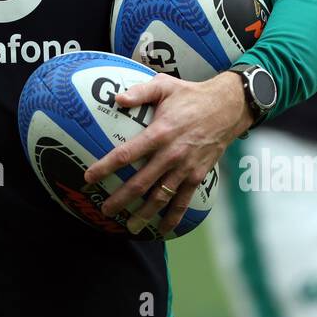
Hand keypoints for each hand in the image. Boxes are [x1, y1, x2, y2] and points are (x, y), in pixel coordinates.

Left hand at [82, 71, 252, 235]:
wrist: (227, 108)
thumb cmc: (191, 95)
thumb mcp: (165, 86)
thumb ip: (140, 92)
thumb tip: (116, 98)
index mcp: (160, 132)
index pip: (127, 153)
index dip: (106, 166)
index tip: (89, 177)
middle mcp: (171, 154)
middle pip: (140, 183)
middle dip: (120, 199)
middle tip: (104, 210)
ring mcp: (185, 168)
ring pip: (161, 197)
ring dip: (144, 214)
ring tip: (129, 226)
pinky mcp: (198, 176)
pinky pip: (183, 201)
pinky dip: (173, 217)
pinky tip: (163, 230)